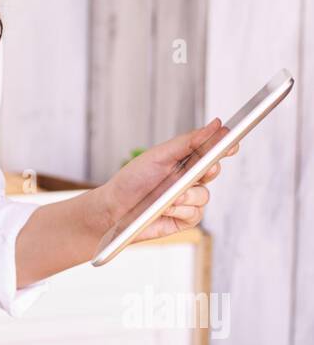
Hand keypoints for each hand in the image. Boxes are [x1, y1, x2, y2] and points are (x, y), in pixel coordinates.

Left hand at [95, 117, 240, 247]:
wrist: (113, 210)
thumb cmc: (132, 180)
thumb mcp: (159, 155)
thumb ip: (188, 142)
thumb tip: (215, 126)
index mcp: (184, 159)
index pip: (210, 149)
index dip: (224, 145)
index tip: (232, 141)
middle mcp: (189, 178)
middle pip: (213, 170)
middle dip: (210, 169)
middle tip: (205, 167)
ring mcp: (189, 199)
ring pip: (204, 194)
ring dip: (187, 195)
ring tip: (168, 197)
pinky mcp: (186, 219)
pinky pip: (196, 213)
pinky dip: (181, 210)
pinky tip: (166, 209)